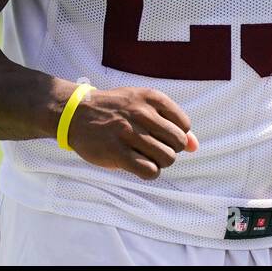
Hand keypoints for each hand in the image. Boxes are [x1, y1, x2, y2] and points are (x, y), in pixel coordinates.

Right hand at [65, 86, 198, 180]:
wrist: (76, 113)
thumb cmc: (116, 110)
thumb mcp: (143, 105)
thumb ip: (171, 122)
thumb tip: (195, 146)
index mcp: (151, 98)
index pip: (184, 125)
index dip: (176, 135)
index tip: (160, 135)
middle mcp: (142, 113)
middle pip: (178, 143)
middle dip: (170, 150)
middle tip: (153, 148)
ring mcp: (128, 133)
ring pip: (167, 158)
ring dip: (160, 162)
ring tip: (146, 157)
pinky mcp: (116, 153)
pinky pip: (149, 171)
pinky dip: (150, 172)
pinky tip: (140, 166)